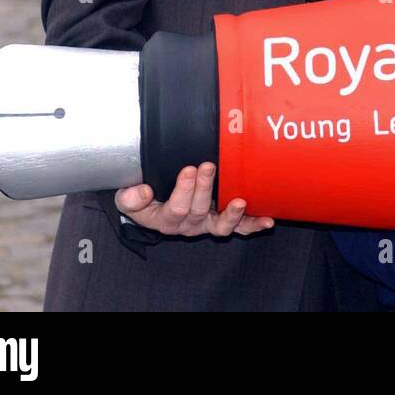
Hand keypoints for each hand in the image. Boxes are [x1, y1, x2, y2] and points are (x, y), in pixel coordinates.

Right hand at [115, 162, 273, 236]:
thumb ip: (130, 197)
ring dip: (232, 214)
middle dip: (204, 189)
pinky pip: (239, 228)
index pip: (176, 208)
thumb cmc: (142, 199)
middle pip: (198, 211)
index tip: (189, 169)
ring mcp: (207, 224)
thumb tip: (142, 191)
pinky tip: (267, 221)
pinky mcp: (221, 221)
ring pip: (221, 226)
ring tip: (240, 202)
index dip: (184, 190)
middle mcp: (188, 225)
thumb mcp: (127, 198)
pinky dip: (253, 225)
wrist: (151, 206)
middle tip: (208, 167)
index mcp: (165, 220)